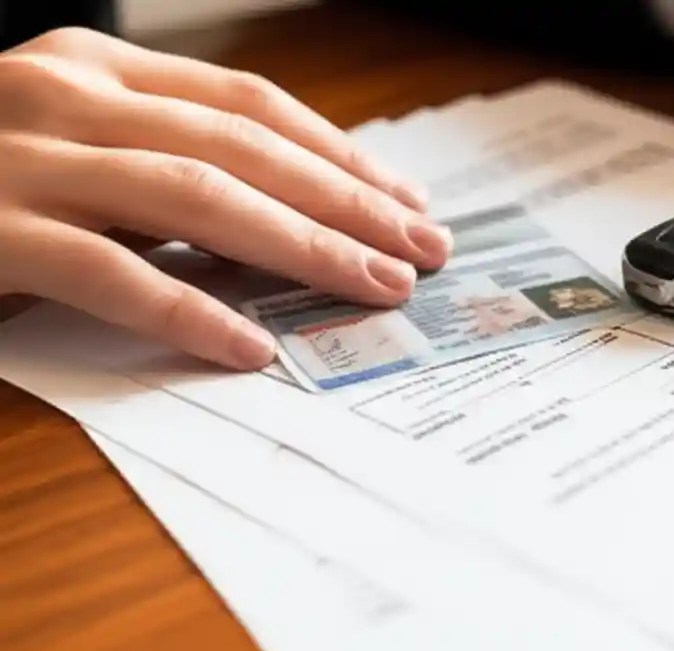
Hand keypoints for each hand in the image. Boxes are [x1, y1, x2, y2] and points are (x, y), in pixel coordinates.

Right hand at [0, 28, 451, 370]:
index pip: (249, 105)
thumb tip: (289, 219)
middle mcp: (64, 94)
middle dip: (347, 202)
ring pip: (196, 195)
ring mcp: (22, 160)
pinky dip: (187, 310)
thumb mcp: (71, 144)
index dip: (338, 155)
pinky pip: (106, 273)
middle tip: (421, 249)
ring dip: (300, 247)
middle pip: (244, 146)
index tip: (406, 201)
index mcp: (96, 69)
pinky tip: (250, 345)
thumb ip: (160, 163)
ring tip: (374, 288)